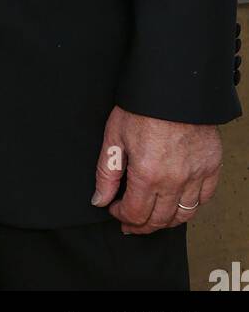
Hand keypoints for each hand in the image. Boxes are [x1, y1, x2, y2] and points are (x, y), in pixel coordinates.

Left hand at [92, 105, 221, 233]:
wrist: (173, 86)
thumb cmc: (142, 106)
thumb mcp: (114, 136)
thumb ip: (106, 173)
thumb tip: (99, 199)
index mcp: (147, 174)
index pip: (135, 213)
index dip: (121, 216)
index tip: (114, 209)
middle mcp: (174, 180)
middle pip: (159, 220)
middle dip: (141, 225)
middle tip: (130, 221)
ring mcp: (196, 175)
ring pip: (183, 215)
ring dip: (165, 221)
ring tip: (153, 217)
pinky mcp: (211, 166)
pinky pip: (204, 198)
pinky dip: (190, 205)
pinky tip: (178, 201)